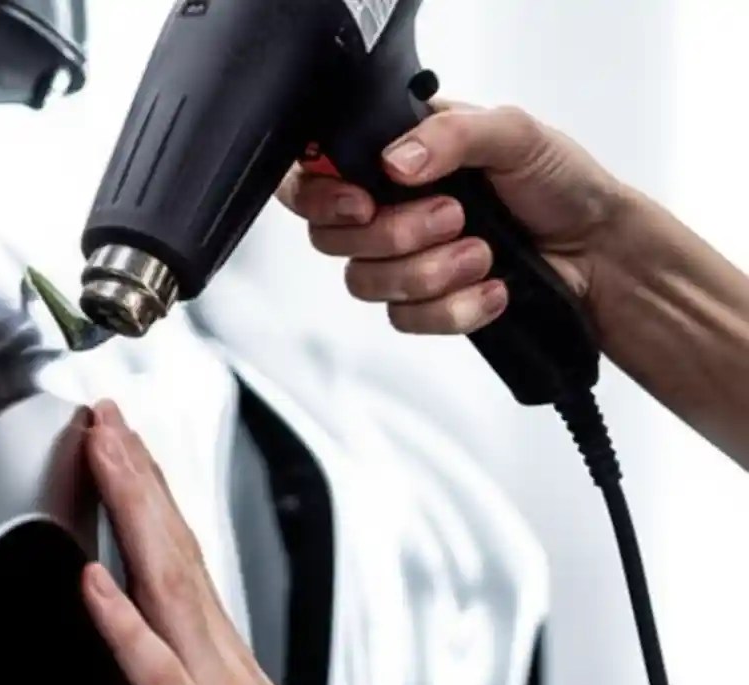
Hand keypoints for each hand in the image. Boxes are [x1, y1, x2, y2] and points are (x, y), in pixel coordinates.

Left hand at [79, 400, 294, 684]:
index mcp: (217, 654)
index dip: (151, 494)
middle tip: (107, 416)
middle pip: (175, 551)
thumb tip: (148, 629)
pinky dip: (127, 627)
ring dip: (134, 515)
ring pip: (169, 589)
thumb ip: (177, 669)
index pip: (181, 557)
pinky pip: (158, 677)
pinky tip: (94, 583)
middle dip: (140, 477)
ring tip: (104, 455)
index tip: (123, 444)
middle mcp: (220, 659)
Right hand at [276, 102, 628, 334]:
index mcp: (397, 153)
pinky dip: (453, 308)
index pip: (315, 174)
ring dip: (428, 272)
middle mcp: (390, 206)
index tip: (361, 203)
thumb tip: (395, 160)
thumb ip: (450, 135)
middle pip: (330, 236)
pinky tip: (492, 287)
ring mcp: (403, 259)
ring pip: (364, 282)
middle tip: (454, 217)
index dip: (320, 195)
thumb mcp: (515, 133)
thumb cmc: (563, 184)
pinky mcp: (424, 304)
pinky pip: (404, 319)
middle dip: (394, 234)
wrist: (602, 254)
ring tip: (484, 253)